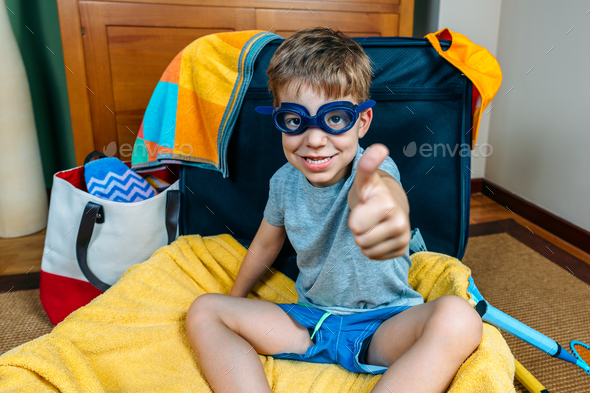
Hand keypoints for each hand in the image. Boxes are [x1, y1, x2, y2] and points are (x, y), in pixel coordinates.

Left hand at [348, 143, 410, 259]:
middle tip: (367, 216)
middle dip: (359, 229)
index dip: (354, 217)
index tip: (365, 206)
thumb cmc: (371, 192)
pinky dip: (373, 248)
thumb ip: (367, 165)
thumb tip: (380, 147)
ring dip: (365, 239)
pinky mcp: (403, 249)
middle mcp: (400, 222)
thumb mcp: (364, 179)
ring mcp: (403, 237)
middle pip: (360, 240)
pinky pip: (375, 256)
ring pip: (367, 250)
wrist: (390, 203)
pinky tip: (379, 233)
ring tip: (373, 224)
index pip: (355, 226)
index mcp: (387, 204)